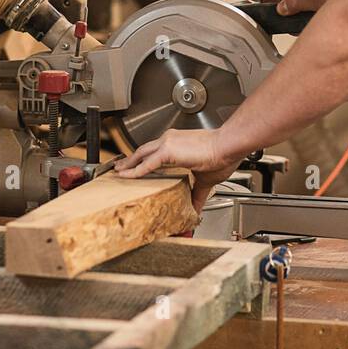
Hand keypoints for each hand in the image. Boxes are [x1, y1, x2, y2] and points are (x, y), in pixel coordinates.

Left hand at [113, 129, 242, 211]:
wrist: (228, 146)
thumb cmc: (222, 157)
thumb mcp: (206, 179)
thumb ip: (197, 194)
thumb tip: (196, 209)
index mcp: (178, 143)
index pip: (156, 150)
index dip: (144, 159)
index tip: (136, 166)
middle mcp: (170, 139)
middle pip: (144, 150)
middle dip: (131, 159)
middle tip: (120, 168)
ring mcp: (168, 142)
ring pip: (141, 153)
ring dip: (129, 164)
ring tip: (119, 173)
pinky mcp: (168, 150)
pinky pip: (147, 162)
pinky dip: (136, 170)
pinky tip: (128, 176)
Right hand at [276, 0, 346, 15]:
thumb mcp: (317, 0)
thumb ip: (298, 3)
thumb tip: (281, 8)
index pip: (279, 3)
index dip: (288, 16)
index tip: (298, 20)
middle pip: (288, 6)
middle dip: (296, 17)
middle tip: (310, 20)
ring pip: (297, 8)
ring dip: (304, 17)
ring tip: (317, 17)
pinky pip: (305, 6)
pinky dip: (310, 13)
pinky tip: (320, 15)